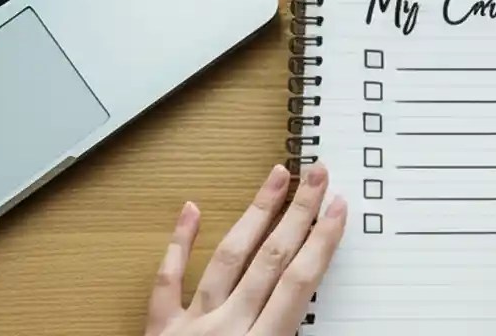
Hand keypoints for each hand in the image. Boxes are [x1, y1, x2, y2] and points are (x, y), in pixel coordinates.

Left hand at [145, 163, 346, 335]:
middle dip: (297, 213)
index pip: (298, 284)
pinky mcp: (158, 332)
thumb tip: (314, 322)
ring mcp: (190, 328)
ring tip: (274, 178)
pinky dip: (179, 242)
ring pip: (228, 258)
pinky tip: (191, 209)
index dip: (321, 242)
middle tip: (316, 175)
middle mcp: (225, 332)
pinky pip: (167, 280)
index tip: (337, 208)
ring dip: (254, 214)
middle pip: (270, 259)